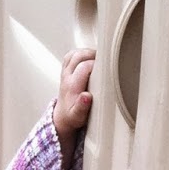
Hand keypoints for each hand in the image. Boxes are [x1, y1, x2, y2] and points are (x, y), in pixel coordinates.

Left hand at [53, 47, 94, 169]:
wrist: (63, 117)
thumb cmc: (73, 117)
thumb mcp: (78, 117)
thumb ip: (82, 107)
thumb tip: (86, 96)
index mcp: (71, 86)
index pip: (84, 67)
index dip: (96, 64)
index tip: (106, 69)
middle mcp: (67, 77)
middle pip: (78, 56)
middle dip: (92, 54)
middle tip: (104, 61)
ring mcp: (65, 72)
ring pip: (74, 53)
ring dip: (87, 52)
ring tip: (98, 59)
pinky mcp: (65, 70)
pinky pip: (71, 55)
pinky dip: (81, 53)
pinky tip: (90, 59)